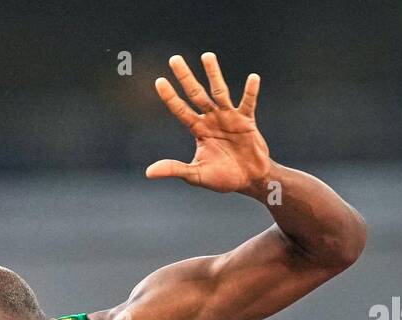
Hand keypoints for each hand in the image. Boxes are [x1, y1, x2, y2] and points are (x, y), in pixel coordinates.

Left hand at [145, 53, 271, 194]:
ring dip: (213, 74)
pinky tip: (253, 77)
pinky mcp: (247, 121)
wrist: (250, 180)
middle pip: (196, 94)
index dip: (170, 97)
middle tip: (174, 59)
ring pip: (219, 92)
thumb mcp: (196, 175)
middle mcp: (211, 119)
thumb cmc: (223, 177)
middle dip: (185, 77)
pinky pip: (248, 103)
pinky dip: (251, 91)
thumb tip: (148, 172)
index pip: (180, 110)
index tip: (159, 81)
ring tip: (206, 56)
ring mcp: (229, 118)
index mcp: (198, 130)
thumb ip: (174, 169)